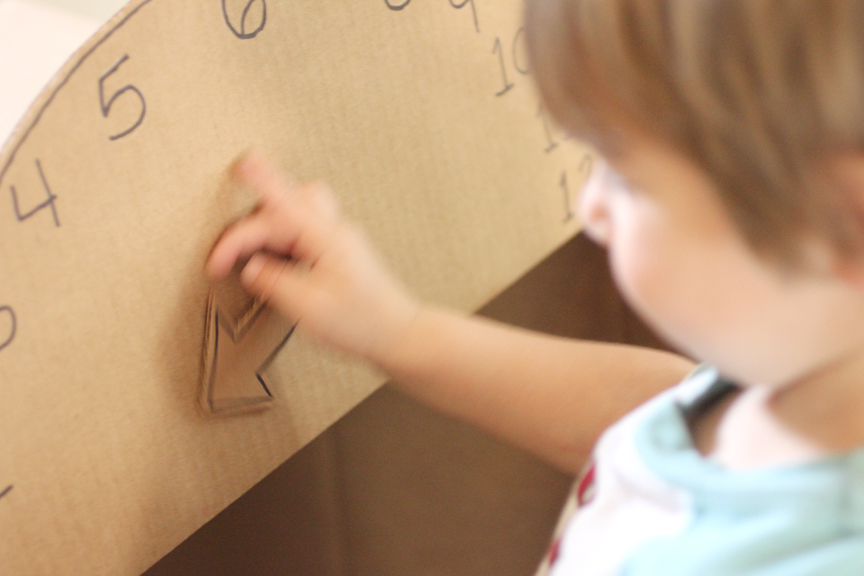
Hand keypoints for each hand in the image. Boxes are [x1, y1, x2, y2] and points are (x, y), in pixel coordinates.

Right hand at [206, 152, 418, 364]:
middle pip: (287, 198)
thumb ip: (274, 282)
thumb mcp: (309, 308)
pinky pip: (304, 228)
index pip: (278, 208)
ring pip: (298, 208)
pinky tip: (274, 259)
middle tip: (227, 252)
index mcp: (326, 238)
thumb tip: (251, 267)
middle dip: (252, 219)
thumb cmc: (362, 323)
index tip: (221, 238)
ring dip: (269, 222)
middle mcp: (334, 230)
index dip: (243, 221)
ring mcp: (339, 238)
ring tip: (248, 250)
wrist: (398, 334)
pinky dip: (282, 235)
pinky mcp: (339, 250)